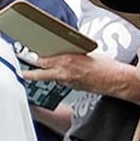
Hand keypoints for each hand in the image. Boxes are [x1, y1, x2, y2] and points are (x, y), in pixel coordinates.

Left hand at [21, 50, 138, 100]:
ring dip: (44, 75)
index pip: (42, 60)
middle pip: (40, 73)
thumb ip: (70, 53)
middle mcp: (65, 73)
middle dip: (31, 72)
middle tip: (23, 71)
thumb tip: (59, 52)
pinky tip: (61, 73)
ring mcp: (68, 82)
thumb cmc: (105, 65)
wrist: (116, 81)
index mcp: (67, 60)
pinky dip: (58, 78)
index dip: (33, 58)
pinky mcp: (73, 88)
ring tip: (36, 72)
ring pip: (50, 78)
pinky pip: (61, 82)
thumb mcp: (85, 53)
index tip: (25, 55)